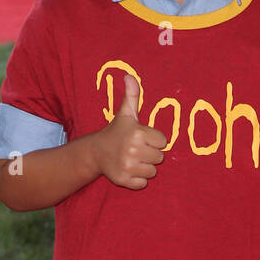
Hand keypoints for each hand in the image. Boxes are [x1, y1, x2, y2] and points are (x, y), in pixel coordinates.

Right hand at [93, 73, 167, 189]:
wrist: (96, 152)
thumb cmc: (116, 132)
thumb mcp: (126, 113)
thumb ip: (132, 95)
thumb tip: (130, 75)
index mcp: (138, 133)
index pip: (163, 142)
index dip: (154, 140)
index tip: (142, 138)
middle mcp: (133, 150)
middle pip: (159, 158)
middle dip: (150, 154)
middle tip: (137, 150)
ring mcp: (128, 166)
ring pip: (152, 172)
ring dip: (145, 167)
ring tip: (133, 159)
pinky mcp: (124, 180)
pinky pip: (142, 183)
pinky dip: (138, 179)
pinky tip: (129, 170)